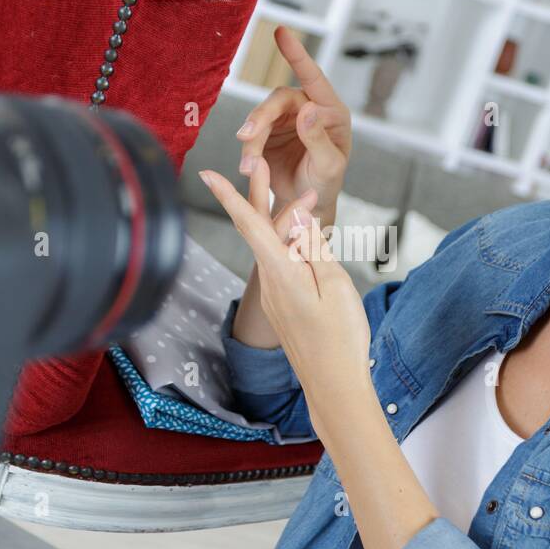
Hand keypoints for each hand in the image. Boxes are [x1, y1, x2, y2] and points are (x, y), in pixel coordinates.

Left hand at [199, 159, 371, 408]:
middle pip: (259, 230)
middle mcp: (270, 284)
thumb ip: (316, 249)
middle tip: (259, 161)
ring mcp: (274, 297)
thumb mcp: (337, 286)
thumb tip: (301, 217)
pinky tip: (312, 243)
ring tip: (313, 204)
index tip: (207, 173)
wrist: (334, 387)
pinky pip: (283, 267)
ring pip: (275, 248)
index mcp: (281, 274)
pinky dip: (294, 248)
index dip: (229, 196)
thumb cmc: (341, 340)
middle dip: (259, 195)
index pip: (249, 226)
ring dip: (289, 224)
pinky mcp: (282, 306)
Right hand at [237, 27, 350, 221]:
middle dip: (260, 117)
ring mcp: (286, 121)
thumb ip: (319, 139)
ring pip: (260, 118)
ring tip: (249, 166)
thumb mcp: (329, 166)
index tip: (281, 32)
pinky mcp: (266, 135)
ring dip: (251, 139)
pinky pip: (251, 135)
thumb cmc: (326, 185)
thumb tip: (308, 109)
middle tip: (246, 136)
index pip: (313, 78)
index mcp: (331, 112)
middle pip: (278, 100)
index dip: (297, 54)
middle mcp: (308, 110)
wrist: (305, 206)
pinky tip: (249, 169)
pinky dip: (247, 151)